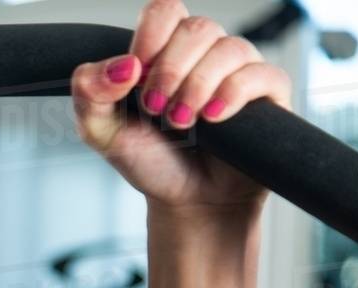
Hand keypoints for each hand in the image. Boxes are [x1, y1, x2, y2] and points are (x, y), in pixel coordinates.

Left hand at [71, 0, 292, 214]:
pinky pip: (259, 74)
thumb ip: (89, 94)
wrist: (186, 200)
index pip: (165, 10)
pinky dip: (231, 94)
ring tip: (181, 122)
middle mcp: (204, 54)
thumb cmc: (150, 160)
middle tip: (155, 108)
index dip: (150, 36)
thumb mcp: (101, 132)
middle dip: (170, 70)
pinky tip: (213, 120)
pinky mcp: (268, 93)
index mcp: (165, 51)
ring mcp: (238, 71)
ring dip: (197, 86)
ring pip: (229, 48)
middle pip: (197, 27)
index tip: (136, 76)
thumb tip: (122, 65)